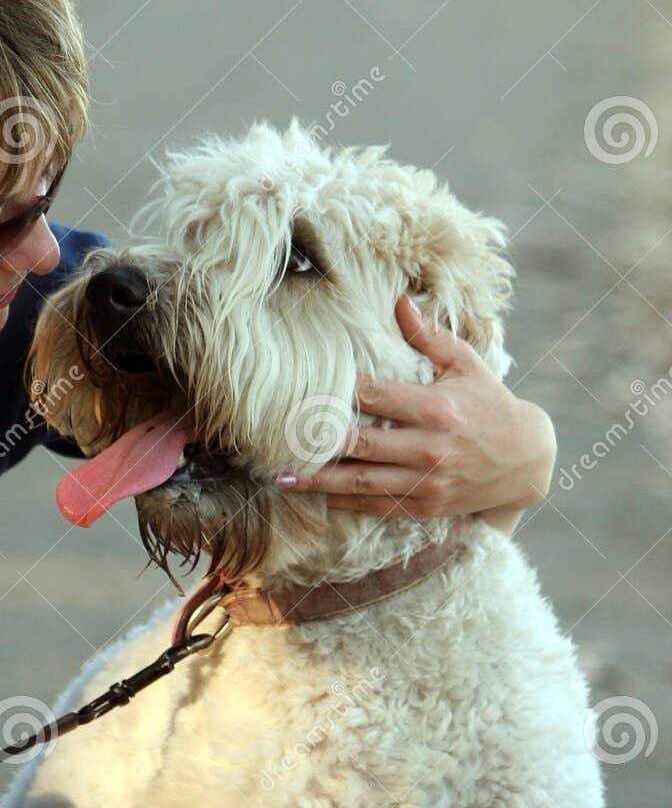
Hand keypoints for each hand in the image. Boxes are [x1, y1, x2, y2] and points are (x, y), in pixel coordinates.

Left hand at [276, 293, 556, 533]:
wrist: (529, 461)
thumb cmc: (490, 404)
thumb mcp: (467, 366)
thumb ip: (430, 337)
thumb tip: (400, 301)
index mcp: (436, 409)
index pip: (375, 397)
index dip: (338, 392)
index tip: (302, 388)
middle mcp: (430, 448)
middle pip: (360, 444)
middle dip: (317, 442)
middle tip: (277, 438)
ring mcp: (428, 481)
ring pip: (362, 482)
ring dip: (320, 480)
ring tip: (282, 477)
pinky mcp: (427, 506)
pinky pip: (378, 505)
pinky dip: (345, 502)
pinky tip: (317, 496)